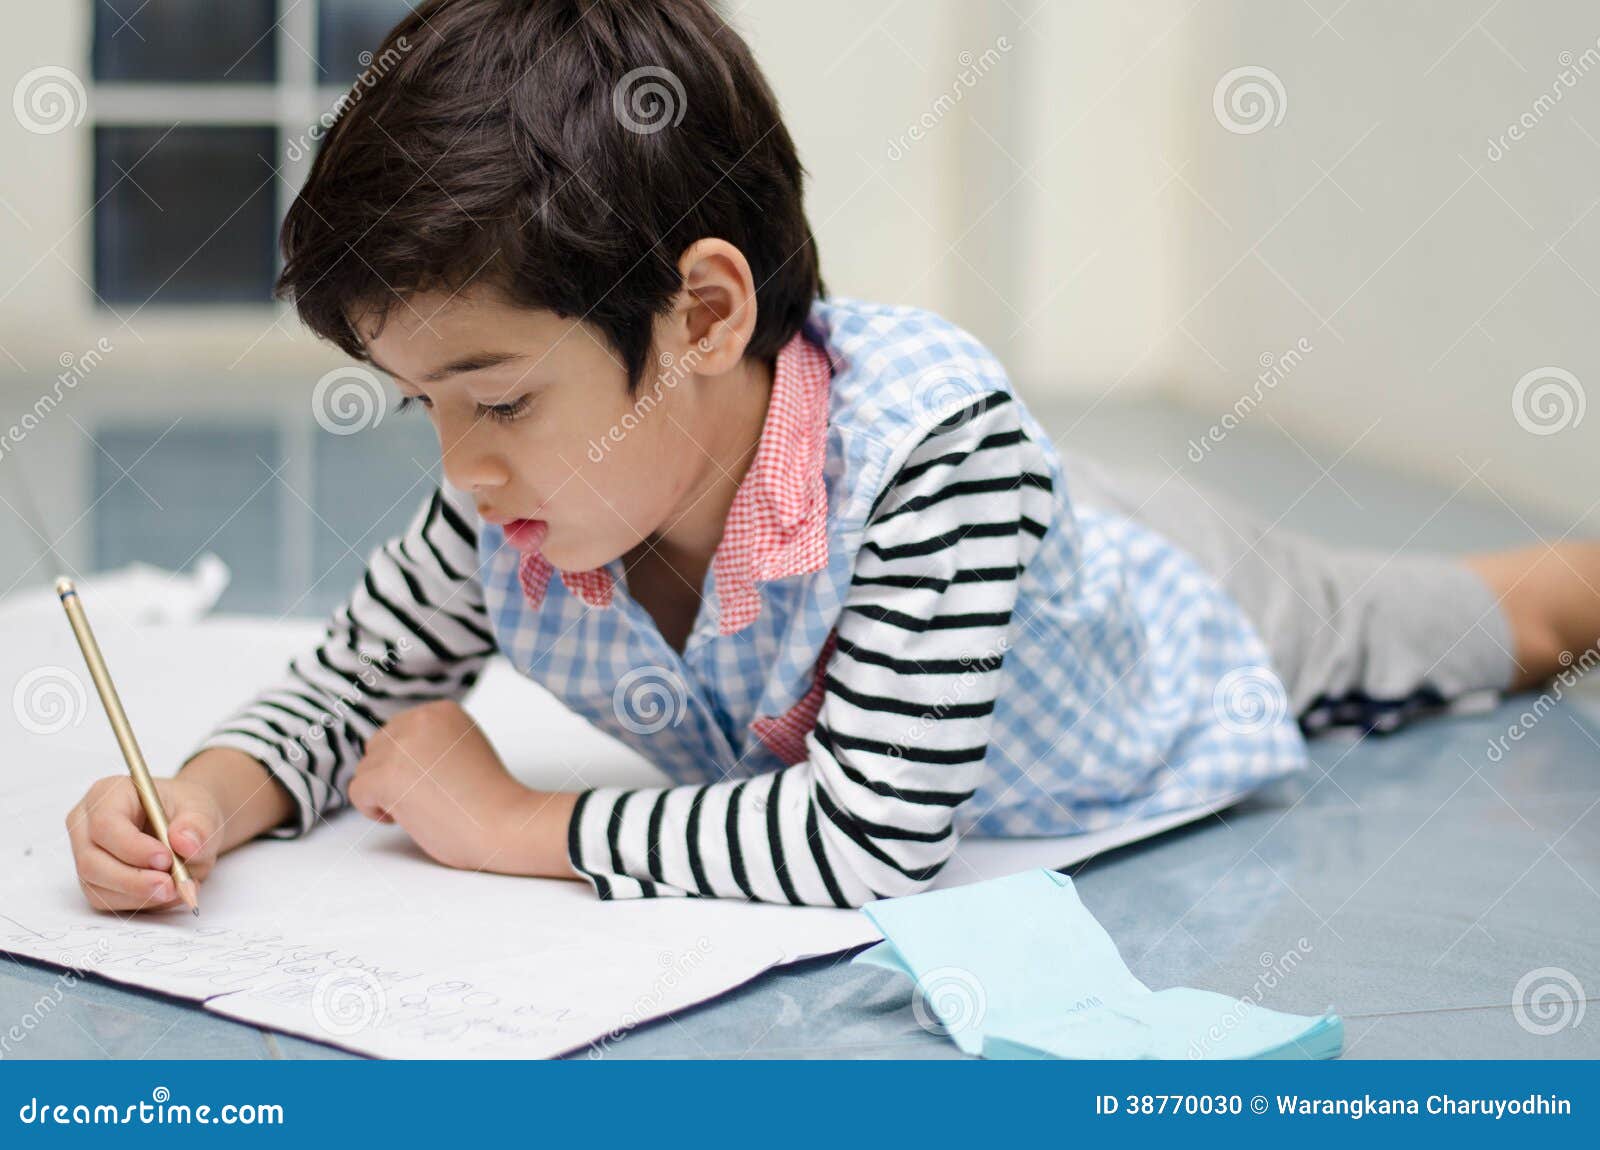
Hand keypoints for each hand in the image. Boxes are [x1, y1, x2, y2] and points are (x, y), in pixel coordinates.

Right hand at [65, 775, 224, 911]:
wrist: (185, 827)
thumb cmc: (185, 810)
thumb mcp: (202, 808)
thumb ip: (198, 824)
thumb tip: (185, 843)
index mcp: (108, 794)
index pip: (105, 824)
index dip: (133, 847)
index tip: (166, 859)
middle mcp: (87, 824)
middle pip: (92, 862)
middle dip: (133, 880)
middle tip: (171, 887)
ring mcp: (85, 855)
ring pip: (97, 887)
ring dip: (139, 895)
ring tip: (177, 889)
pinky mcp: (94, 880)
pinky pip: (108, 901)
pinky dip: (140, 903)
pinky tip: (167, 895)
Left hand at [347, 699, 575, 876]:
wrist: (505, 824)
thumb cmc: (489, 799)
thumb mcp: (463, 749)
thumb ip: (432, 742)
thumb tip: (392, 755)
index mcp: (441, 711)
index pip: (398, 732)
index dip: (408, 763)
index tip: (433, 782)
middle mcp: (419, 719)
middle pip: (378, 747)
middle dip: (392, 774)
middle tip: (425, 797)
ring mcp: (401, 747)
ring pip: (366, 769)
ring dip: (384, 793)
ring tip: (419, 807)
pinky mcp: (387, 776)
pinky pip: (357, 790)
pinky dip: (372, 809)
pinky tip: (401, 816)